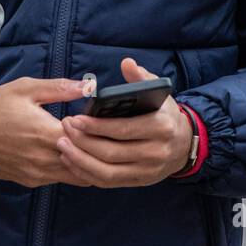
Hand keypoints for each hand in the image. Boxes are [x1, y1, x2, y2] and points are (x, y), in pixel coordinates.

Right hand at [0, 76, 97, 187]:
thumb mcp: (25, 88)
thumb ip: (59, 88)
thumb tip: (88, 85)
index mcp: (45, 133)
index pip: (86, 140)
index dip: (96, 130)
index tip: (97, 119)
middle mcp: (43, 159)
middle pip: (85, 162)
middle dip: (96, 149)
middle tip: (99, 135)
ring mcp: (36, 173)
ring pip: (75, 176)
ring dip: (85, 163)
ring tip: (88, 146)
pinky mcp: (29, 181)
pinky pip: (59, 180)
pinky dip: (69, 170)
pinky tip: (69, 155)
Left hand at [55, 57, 192, 187]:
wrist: (183, 145)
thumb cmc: (164, 115)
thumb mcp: (159, 94)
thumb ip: (141, 78)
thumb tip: (127, 63)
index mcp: (160, 126)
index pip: (123, 129)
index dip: (96, 126)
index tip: (76, 118)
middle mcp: (155, 151)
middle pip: (111, 152)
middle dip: (83, 141)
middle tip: (65, 129)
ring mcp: (147, 170)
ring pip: (107, 171)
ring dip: (80, 160)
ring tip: (62, 146)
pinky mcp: (139, 182)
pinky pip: (108, 182)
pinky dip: (87, 173)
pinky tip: (72, 160)